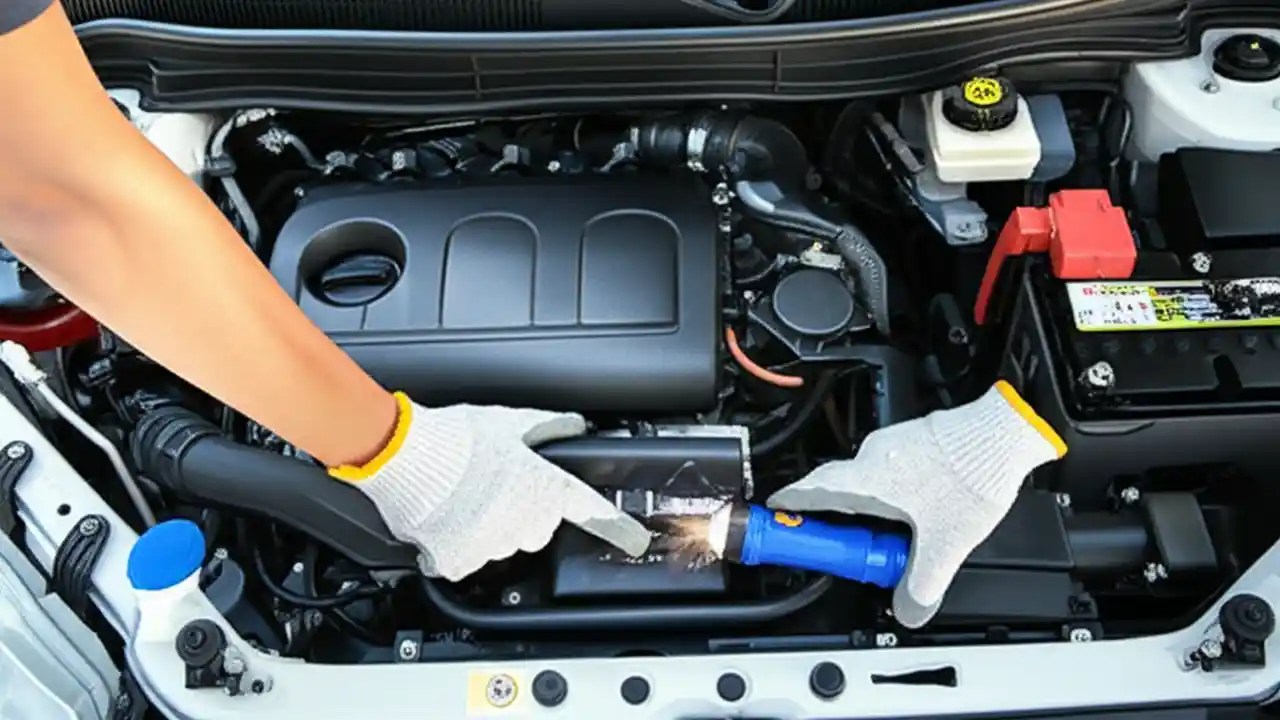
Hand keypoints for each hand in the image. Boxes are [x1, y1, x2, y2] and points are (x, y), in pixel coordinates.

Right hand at [331, 393, 651, 579]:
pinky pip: (466, 559)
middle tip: (493, 487)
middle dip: (521, 511)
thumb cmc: (456, 436)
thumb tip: (574, 426)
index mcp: (545, 488)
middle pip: (537, 527)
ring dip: (488, 527)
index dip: (619, 528)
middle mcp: (526, 522)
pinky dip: (455, 545)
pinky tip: (445, 518)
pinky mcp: (461, 561)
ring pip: (502, 543)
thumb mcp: (511, 421)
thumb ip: (548, 427)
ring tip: (463, 498)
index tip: (634, 541)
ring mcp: (494, 545)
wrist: (404, 455)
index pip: (593, 512)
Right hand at [766, 381, 1065, 627]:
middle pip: (838, 487)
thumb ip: (923, 584)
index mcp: (868, 480)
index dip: (790, 504)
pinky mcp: (918, 438)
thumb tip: (911, 612)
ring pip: (868, 475)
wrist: (1004, 434)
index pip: (812, 491)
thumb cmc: (970, 476)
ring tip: (891, 530)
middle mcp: (874, 457)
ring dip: (870, 501)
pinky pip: (892, 466)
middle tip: (842, 540)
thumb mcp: (945, 545)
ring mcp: (895, 444)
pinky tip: (919, 504)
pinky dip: (894, 488)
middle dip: (835, 514)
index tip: (776, 512)